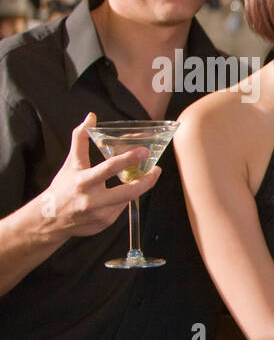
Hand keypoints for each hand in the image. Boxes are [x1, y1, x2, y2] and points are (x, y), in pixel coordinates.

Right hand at [35, 112, 161, 243]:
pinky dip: (123, 199)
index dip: (128, 159)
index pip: (109, 168)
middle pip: (128, 192)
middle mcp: (93, 200)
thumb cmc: (63, 187)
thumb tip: (91, 117)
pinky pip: (122, 208)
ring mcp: (101, 214)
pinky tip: (120, 194)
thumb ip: (80, 139)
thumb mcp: (71, 163)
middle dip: (147, 181)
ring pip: (127, 199)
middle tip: (156, 170)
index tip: (144, 151)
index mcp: (84, 181)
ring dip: (135, 188)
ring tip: (140, 178)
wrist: (51, 219)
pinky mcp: (106, 223)